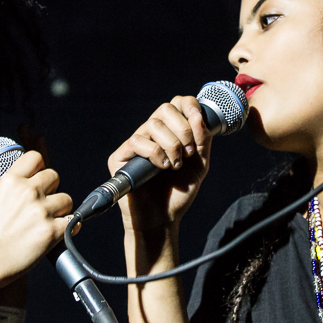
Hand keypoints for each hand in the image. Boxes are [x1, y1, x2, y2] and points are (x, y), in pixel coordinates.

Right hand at [0, 151, 72, 287]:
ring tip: (45, 223)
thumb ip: (13, 191)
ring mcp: (41, 211)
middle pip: (54, 176)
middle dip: (50, 190)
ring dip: (60, 210)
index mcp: (10, 182)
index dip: (39, 168)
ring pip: (67, 199)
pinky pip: (74, 222)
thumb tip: (30, 186)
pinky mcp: (51, 231)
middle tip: (41, 206)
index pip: (35, 158)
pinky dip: (68, 228)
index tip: (38, 178)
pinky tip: (57, 233)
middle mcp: (27, 192)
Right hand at [108, 96, 213, 232]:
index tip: (198, 119)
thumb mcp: (200, 163)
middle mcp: (152, 133)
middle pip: (165, 109)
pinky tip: (162, 168)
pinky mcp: (120, 156)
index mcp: (171, 131)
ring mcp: (136, 143)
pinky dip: (155, 153)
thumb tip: (198, 116)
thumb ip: (202, 139)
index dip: (188, 105)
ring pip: (153, 125)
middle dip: (183, 128)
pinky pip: (138, 141)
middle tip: (189, 152)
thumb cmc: (180, 191)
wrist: (163, 218)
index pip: (177, 104)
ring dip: (172, 145)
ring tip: (176, 165)